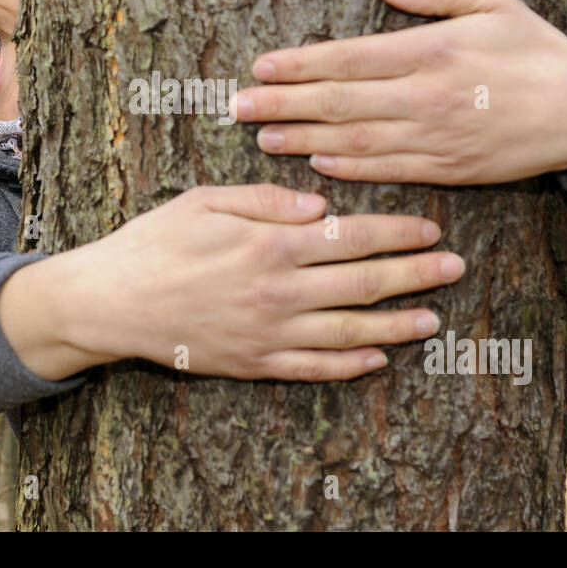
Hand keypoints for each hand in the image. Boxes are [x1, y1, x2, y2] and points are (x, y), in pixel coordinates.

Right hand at [52, 183, 464, 380]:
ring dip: (397, 325)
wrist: (110, 302)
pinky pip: (313, 369)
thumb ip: (266, 198)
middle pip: (363, 283)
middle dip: (416, 274)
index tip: (430, 228)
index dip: (397, 233)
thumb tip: (320, 204)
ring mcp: (269, 332)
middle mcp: (279, 291)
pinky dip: (350, 367)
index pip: (352, 236)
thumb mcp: (204, 199)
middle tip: (456, 268)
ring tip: (434, 319)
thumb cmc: (155, 242)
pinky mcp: (253, 363)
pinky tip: (379, 360)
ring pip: (350, 332)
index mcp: (270, 243)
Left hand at [230, 0, 566, 184]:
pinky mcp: (448, 170)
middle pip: (338, 102)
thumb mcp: (495, 3)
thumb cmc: (538, 51)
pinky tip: (315, 162)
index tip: (260, 65)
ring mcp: (436, 138)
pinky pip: (386, 170)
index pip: (348, 58)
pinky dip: (347, 167)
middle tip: (237, 106)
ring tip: (262, 136)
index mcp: (433, 51)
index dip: (299, 64)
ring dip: (302, 139)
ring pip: (353, 141)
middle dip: (282, 102)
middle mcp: (426, 96)